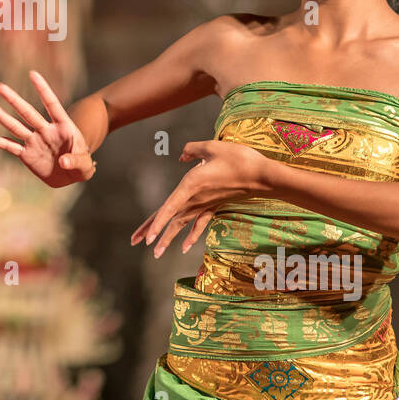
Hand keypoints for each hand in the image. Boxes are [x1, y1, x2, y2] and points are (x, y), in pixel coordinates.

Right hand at [0, 70, 96, 187]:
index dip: (43, 90)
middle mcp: (45, 130)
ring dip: (1, 116)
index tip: (33, 74)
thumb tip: (63, 161)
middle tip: (0, 86)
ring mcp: (34, 141)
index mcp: (63, 127)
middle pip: (28, 113)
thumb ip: (77, 161)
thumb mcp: (85, 165)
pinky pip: (9, 147)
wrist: (71, 176)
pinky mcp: (26, 155)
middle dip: (14, 100)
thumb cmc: (82, 167)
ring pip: (15, 126)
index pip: (52, 105)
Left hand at [131, 140, 269, 257]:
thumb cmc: (239, 159)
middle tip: (134, 242)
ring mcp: (205, 204)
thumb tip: (182, 156)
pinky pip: (200, 223)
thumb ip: (192, 149)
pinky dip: (191, 235)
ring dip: (167, 237)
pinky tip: (185, 247)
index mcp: (192, 185)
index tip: (146, 239)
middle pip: (170, 217)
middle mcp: (196, 198)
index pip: (169, 208)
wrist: (264, 176)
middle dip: (151, 231)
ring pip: (182, 223)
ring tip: (156, 253)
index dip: (156, 224)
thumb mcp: (213, 146)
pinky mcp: (215, 205)